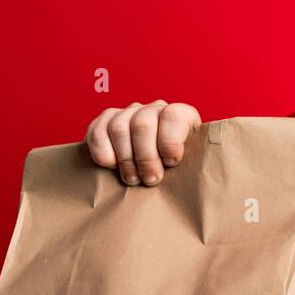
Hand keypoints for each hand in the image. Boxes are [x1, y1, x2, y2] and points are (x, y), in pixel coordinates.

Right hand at [84, 100, 201, 185]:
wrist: (153, 173)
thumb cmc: (176, 173)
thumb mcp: (192, 168)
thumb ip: (195, 169)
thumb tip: (197, 185)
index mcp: (181, 115)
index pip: (173, 115)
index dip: (170, 141)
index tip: (171, 163)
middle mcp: (153, 109)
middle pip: (143, 124)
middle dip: (145, 157)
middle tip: (150, 179)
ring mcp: (128, 113)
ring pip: (119, 128)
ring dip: (125, 159)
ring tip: (133, 179)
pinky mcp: (105, 121)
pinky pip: (97, 131)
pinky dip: (103, 152)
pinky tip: (112, 166)